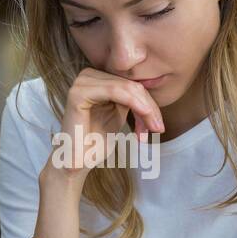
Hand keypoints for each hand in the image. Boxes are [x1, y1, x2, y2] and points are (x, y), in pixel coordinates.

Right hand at [50, 69, 165, 177]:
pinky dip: (134, 104)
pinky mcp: (79, 93)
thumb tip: (151, 90)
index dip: (149, 103)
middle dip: (149, 107)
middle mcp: (87, 75)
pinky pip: (115, 91)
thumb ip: (131, 99)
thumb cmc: (96, 142)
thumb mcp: (119, 114)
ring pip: (127, 87)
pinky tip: (143, 118)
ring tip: (153, 128)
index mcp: (97, 78)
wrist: (78, 162)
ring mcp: (81, 82)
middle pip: (131, 84)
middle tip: (158, 128)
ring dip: (145, 108)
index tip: (157, 126)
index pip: (131, 84)